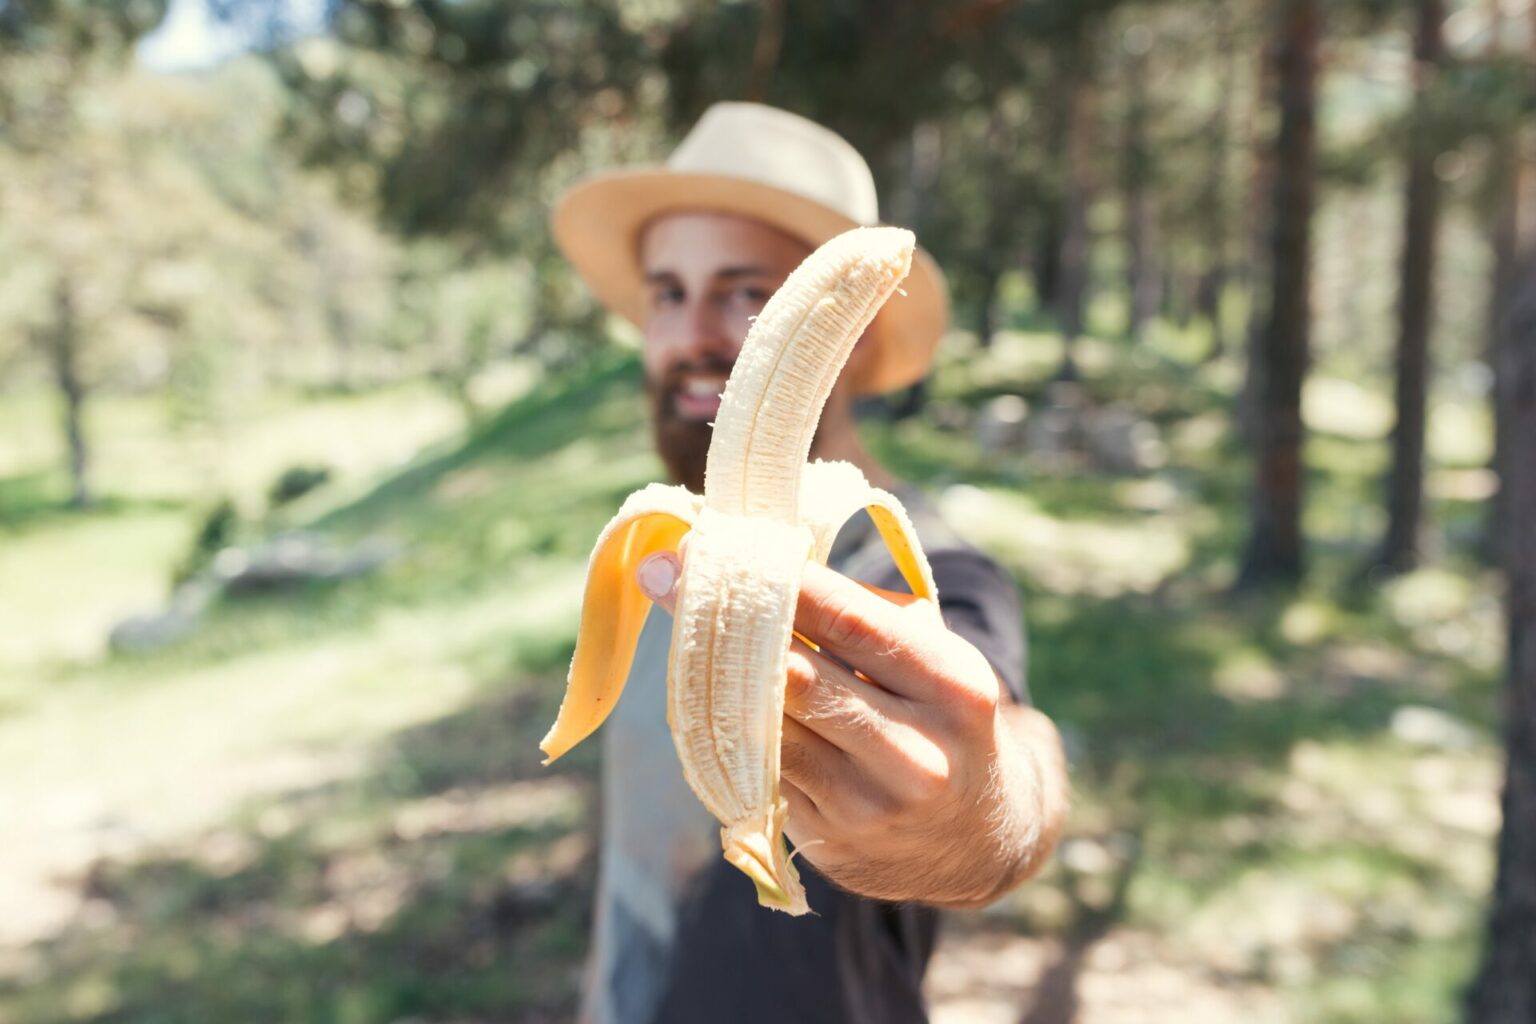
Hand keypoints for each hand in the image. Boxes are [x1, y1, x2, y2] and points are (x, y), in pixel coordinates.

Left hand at [637, 549, 1062, 905]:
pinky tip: (703, 691)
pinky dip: (730, 726)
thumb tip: (764, 557)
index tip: (717, 543)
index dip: (777, 580)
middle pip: (796, 675)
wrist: (977, 837)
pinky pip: (761, 767)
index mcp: (954, 685)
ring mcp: (870, 803)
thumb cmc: (938, 717)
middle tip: (667, 574)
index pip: (850, 621)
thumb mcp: (936, 658)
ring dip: (714, 673)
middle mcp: (917, 749)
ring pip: (767, 724)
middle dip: (726, 620)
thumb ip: (866, 613)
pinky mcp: (831, 838)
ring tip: (677, 624)